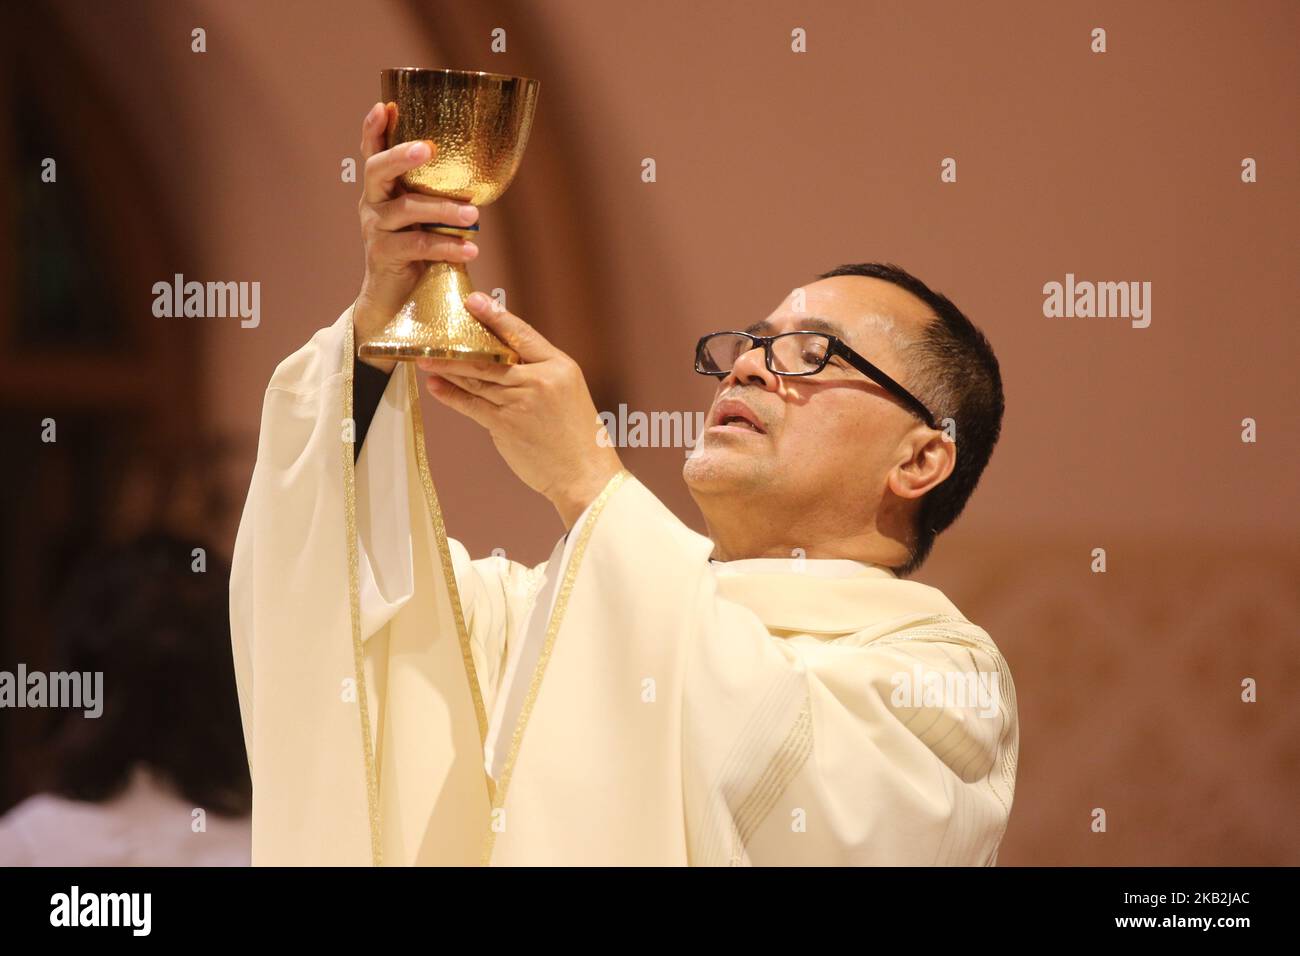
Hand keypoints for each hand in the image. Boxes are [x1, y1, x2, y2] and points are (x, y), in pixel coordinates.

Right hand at [353, 102, 481, 371]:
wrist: (396, 301)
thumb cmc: (418, 252)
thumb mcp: (426, 217)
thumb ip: (439, 194)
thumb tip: (483, 174)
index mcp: (382, 188)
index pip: (373, 151)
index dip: (373, 128)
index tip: (383, 106)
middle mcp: (372, 203)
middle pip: (378, 170)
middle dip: (402, 156)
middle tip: (429, 149)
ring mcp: (374, 229)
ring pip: (406, 210)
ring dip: (442, 210)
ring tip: (474, 217)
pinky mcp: (383, 256)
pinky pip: (418, 246)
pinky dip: (448, 247)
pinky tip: (471, 250)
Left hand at [416, 293, 623, 528]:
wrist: (584, 474)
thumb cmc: (577, 435)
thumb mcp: (567, 392)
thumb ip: (538, 374)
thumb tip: (500, 361)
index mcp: (560, 366)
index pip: (522, 334)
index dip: (496, 316)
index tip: (473, 300)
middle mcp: (539, 380)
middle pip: (491, 356)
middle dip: (459, 345)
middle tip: (434, 334)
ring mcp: (521, 402)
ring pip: (476, 379)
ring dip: (448, 368)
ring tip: (425, 358)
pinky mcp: (505, 425)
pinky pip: (471, 405)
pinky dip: (450, 395)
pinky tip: (435, 385)